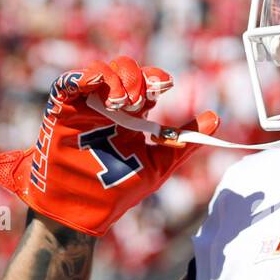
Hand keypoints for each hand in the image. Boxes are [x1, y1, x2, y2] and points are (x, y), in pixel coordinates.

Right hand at [0, 57, 217, 235]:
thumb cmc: (118, 191)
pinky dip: (87, 77)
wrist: (86, 209)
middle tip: (142, 99)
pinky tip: (101, 87)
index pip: (145, 82)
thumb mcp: (158, 164)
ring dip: (116, 79)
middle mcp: (108, 107)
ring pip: (101, 70)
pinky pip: (69, 81)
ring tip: (123, 103)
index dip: (155, 78)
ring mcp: (85, 106)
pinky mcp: (62, 110)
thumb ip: (184, 141)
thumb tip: (217, 119)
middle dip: (137, 78)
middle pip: (124, 69)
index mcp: (130, 116)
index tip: (166, 86)